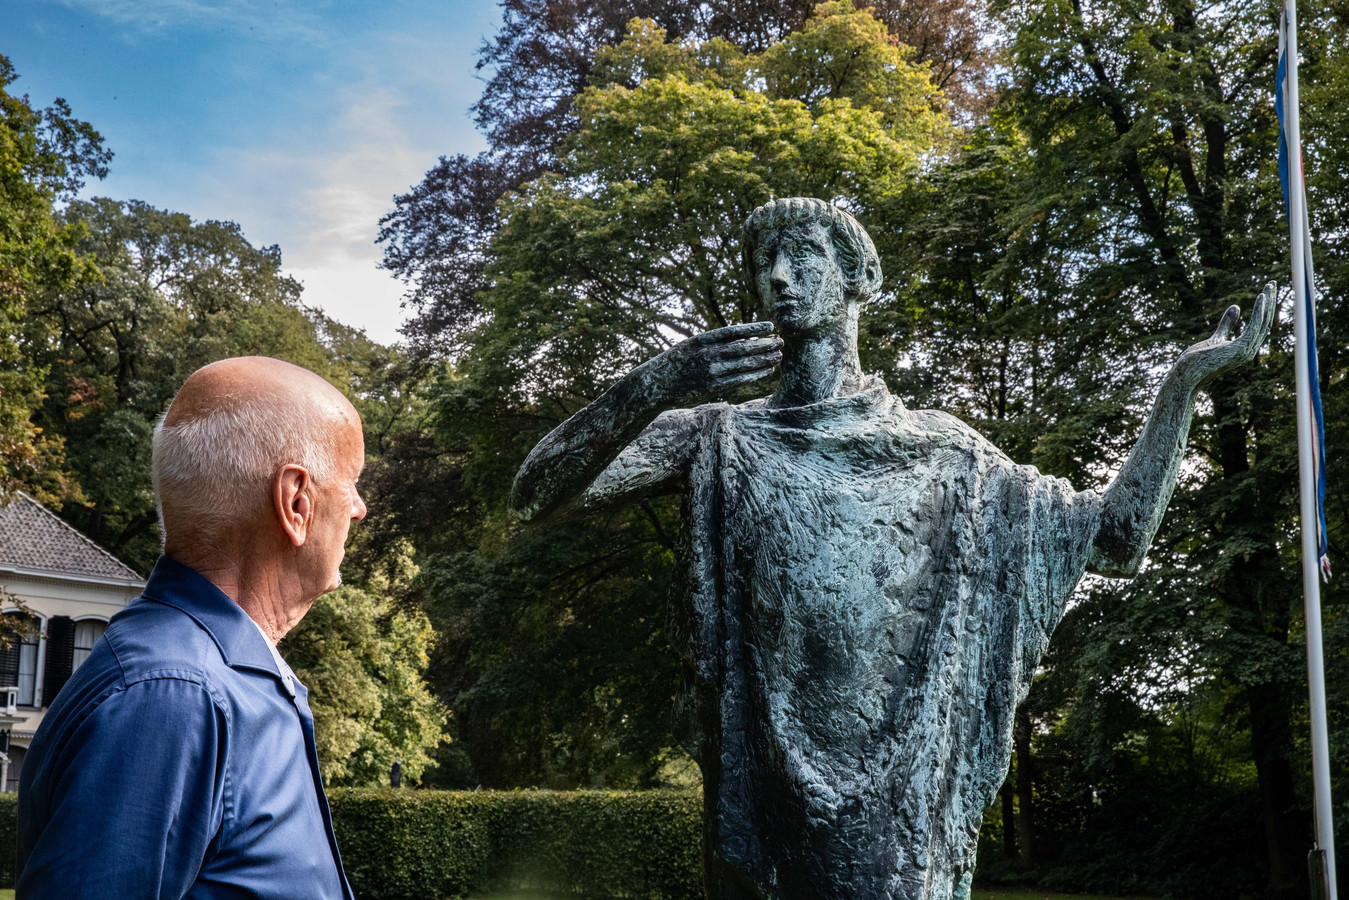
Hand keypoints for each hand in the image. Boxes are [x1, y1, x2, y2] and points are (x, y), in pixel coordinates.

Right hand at [644, 321, 782, 407]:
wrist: (656, 384)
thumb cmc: (675, 364)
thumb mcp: (690, 346)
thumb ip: (713, 344)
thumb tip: (741, 340)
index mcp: (702, 340)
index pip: (733, 331)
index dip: (754, 329)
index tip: (770, 326)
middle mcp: (707, 354)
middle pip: (743, 348)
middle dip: (764, 344)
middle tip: (780, 341)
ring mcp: (710, 372)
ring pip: (744, 364)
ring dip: (764, 359)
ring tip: (779, 355)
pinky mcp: (712, 387)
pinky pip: (739, 380)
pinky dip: (755, 374)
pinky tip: (766, 370)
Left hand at [1172, 282, 1275, 391]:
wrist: (1186, 375)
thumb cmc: (1198, 360)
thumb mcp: (1216, 337)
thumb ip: (1227, 324)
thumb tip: (1237, 306)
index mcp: (1246, 348)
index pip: (1260, 325)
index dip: (1265, 308)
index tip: (1267, 290)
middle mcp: (1250, 350)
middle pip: (1265, 322)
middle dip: (1270, 302)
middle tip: (1272, 282)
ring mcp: (1246, 351)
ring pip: (1262, 323)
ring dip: (1267, 303)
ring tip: (1269, 285)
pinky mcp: (1240, 350)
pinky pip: (1254, 327)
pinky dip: (1259, 312)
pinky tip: (1260, 298)